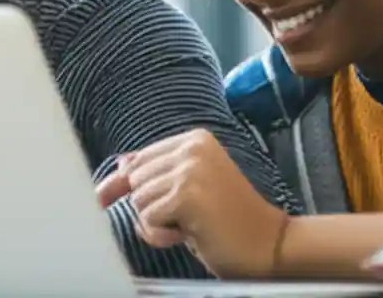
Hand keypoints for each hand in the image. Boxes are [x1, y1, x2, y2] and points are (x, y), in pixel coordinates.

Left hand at [94, 129, 289, 277]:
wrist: (267, 243)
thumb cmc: (228, 220)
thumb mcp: (190, 189)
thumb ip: (157, 174)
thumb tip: (120, 164)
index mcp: (195, 139)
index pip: (139, 159)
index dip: (124, 185)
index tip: (115, 200)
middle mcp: (193, 147)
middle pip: (134, 179)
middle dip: (149, 207)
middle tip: (182, 219)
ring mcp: (191, 169)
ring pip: (138, 199)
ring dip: (155, 223)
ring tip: (187, 226)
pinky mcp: (187, 194)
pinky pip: (147, 218)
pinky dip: (159, 234)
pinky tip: (186, 234)